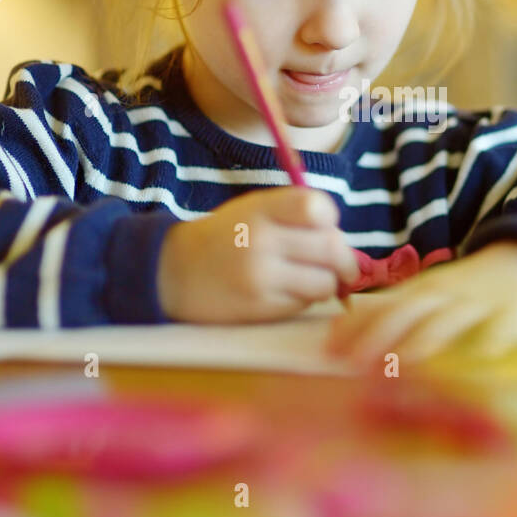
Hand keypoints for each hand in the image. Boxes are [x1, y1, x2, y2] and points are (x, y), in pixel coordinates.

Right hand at [158, 187, 359, 323]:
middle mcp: (261, 241)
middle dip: (343, 258)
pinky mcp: (260, 308)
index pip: (318, 207)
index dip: (331, 219)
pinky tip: (287, 291)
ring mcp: (261, 278)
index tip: (326, 227)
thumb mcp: (252, 209)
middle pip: (332, 249)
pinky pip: (306, 304)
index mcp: (260, 209)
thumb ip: (294, 214)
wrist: (172, 273)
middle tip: (339, 263)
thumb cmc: (224, 238)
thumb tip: (343, 240)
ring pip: (326, 282)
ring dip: (327, 282)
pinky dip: (306, 298)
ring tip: (308, 277)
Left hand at [325, 240, 516, 367]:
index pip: (382, 305)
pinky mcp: (510, 321)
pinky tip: (462, 373)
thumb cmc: (469, 289)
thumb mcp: (430, 294)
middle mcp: (444, 296)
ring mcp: (477, 307)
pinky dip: (479, 352)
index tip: (329, 346)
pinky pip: (493, 338)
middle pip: (405, 313)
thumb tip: (345, 332)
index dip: (355, 325)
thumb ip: (395, 312)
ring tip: (396, 368)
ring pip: (444, 325)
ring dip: (418, 346)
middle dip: (376, 338)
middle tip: (351, 362)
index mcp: (422, 291)